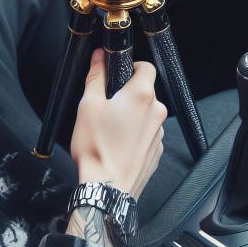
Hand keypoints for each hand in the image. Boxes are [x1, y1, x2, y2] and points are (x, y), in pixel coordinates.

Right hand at [70, 49, 166, 199]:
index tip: (119, 74)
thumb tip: (99, 57)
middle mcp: (156, 111)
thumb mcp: (88, 105)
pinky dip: (135, 134)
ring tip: (110, 130)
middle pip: (145, 91)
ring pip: (146, 114)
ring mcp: (159, 133)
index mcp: (141, 94)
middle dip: (127, 94)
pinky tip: (117, 144)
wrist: (107, 189)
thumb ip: (96, 76)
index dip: (132, 66)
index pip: (146, 66)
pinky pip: (147, 133)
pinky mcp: (156, 151)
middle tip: (106, 106)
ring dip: (132, 115)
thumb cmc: (97, 148)